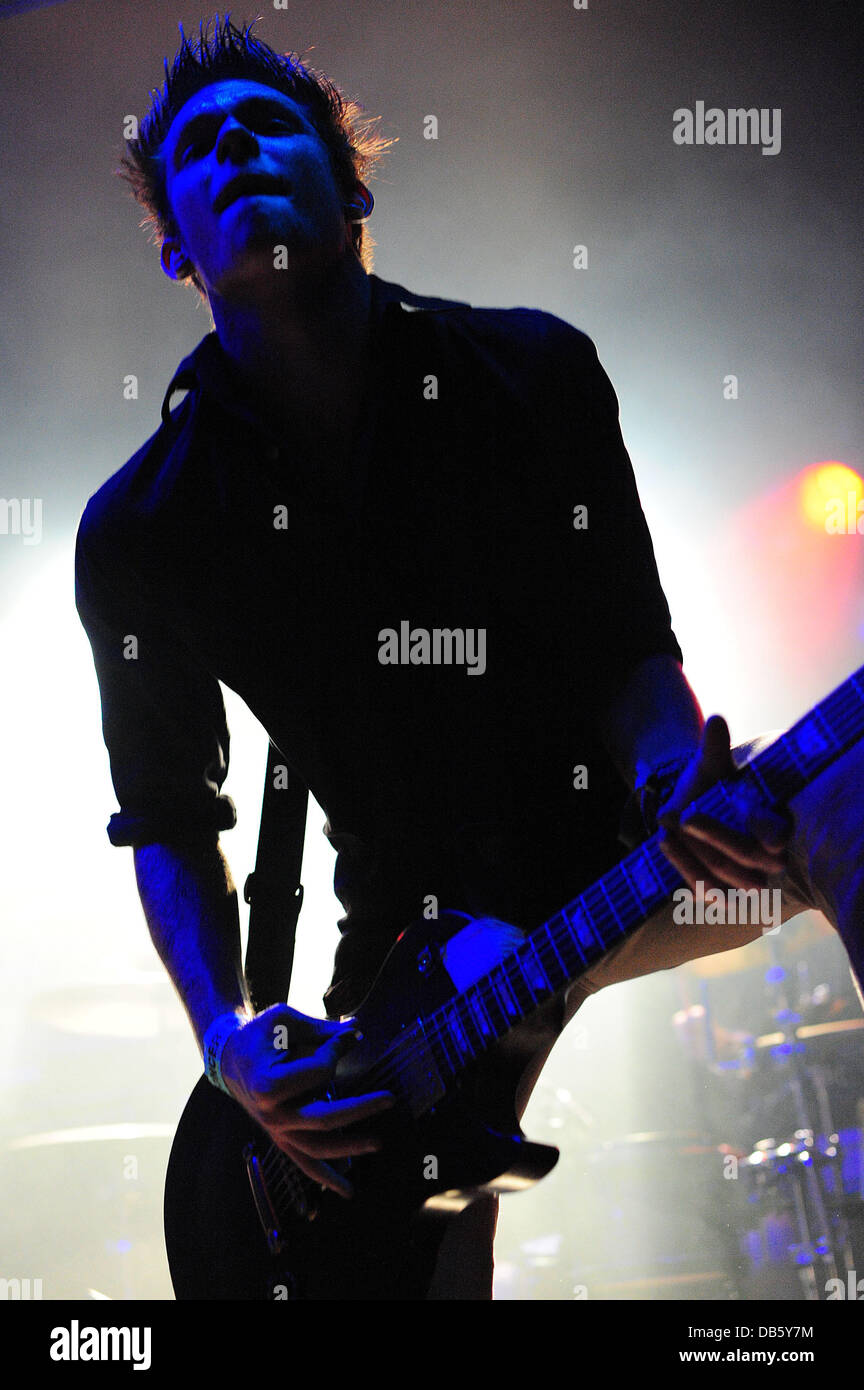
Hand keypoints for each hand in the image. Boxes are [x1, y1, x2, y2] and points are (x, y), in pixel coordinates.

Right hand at [219, 1003, 393, 1198]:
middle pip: (323, 1118)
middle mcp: (271, 1114)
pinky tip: (348, 1191)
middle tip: (390, 1099)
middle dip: (360, 1108)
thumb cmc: (259, 1035)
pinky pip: (305, 1164)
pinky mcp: (281, 1139)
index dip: (336, 1051)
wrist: (229, 1057)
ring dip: (350, 1147)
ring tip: (378, 1143)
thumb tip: (357, 1034)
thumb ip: (321, 1030)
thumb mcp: (284, 1020)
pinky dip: (326, 1178)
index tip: (345, 1037)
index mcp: (268, 1083)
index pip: (318, 1072)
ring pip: (317, 1148)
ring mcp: (276, 1131)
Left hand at [657, 715, 790, 894]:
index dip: (766, 825)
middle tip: (686, 815)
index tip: (744, 809)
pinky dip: (686, 870)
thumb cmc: (713, 784)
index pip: (776, 830)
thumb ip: (716, 747)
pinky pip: (708, 890)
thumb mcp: (713, 764)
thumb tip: (716, 721)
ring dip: (696, 855)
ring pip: (725, 874)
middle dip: (718, 835)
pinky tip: (665, 842)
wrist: (698, 809)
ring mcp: (748, 877)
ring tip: (669, 833)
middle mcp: (768, 856)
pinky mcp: (724, 893)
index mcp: (775, 824)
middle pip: (748, 854)